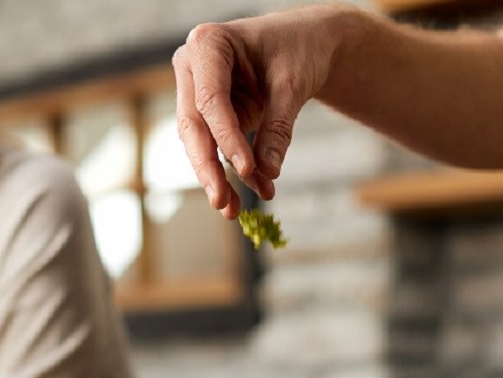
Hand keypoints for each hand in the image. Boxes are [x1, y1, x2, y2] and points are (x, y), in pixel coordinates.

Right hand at [173, 6, 345, 217]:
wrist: (308, 42)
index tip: (246, 170)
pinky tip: (256, 191)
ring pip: (200, 141)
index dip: (226, 139)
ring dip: (217, 177)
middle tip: (223, 203)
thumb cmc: (300, 49)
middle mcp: (193, 67)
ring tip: (233, 210)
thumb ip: (278, 126)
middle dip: (208, 167)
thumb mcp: (293, 84)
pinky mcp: (212, 113)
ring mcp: (198, 91)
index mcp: (208, 44)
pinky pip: (218, 146)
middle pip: (193, 125)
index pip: (210, 100)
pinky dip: (236, 170)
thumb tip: (268, 172)